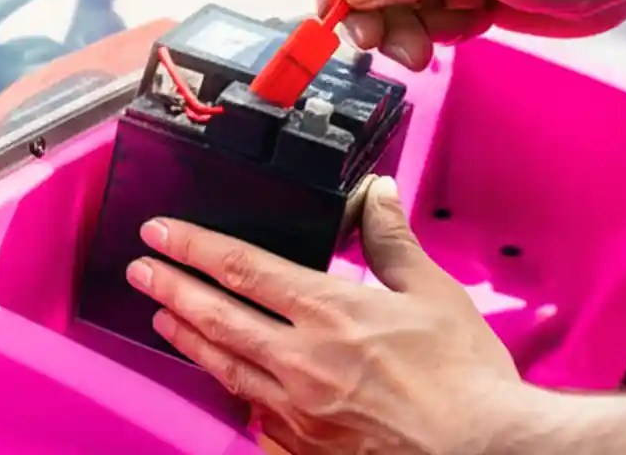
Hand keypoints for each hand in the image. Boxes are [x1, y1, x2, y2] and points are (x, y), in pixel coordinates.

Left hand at [124, 177, 540, 454]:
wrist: (485, 451)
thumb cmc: (464, 377)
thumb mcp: (432, 293)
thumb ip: (392, 240)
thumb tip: (376, 195)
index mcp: (331, 312)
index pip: (243, 269)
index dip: (194, 247)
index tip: (162, 233)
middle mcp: (302, 360)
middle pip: (217, 316)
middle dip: (171, 288)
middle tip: (140, 271)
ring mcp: (299, 408)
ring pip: (224, 366)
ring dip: (187, 337)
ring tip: (162, 318)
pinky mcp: (307, 444)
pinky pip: (252, 411)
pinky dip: (229, 387)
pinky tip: (221, 378)